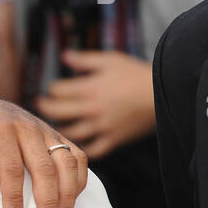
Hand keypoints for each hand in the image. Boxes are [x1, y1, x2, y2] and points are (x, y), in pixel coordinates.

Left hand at [0, 94, 88, 207]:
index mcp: (1, 131)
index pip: (11, 168)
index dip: (14, 197)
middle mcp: (28, 129)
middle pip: (44, 168)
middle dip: (48, 201)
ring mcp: (46, 131)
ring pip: (66, 162)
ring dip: (68, 193)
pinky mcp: (57, 135)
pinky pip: (76, 155)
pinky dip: (79, 177)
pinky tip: (72, 198)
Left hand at [34, 50, 155, 159]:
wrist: (165, 92)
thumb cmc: (137, 74)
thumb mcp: (110, 60)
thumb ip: (85, 60)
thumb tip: (64, 56)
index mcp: (90, 88)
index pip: (57, 90)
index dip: (52, 89)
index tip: (52, 90)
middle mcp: (93, 109)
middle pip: (57, 112)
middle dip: (46, 108)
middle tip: (42, 106)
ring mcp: (102, 126)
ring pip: (70, 133)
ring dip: (59, 129)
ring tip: (56, 125)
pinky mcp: (114, 139)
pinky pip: (92, 150)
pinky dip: (82, 149)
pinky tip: (76, 145)